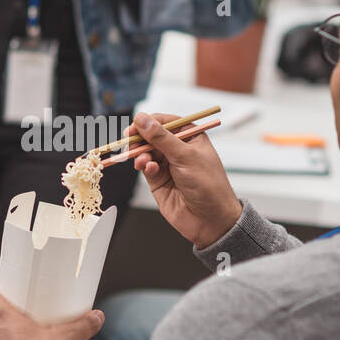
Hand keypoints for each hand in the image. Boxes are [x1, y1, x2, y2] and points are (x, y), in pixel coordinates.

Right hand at [127, 111, 241, 248]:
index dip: (149, 122)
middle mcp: (178, 149)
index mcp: (190, 136)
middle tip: (129, 142)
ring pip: (145, 151)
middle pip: (151, 136)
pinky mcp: (158, 180)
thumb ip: (161, 137)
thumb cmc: (208, 185)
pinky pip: (146, 167)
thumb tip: (142, 119)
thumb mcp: (185, 156)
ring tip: (142, 161)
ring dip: (141, 154)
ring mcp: (167, 164)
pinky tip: (149, 169)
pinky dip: (144, 166)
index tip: (135, 126)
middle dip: (140, 139)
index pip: (165, 122)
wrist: (210, 220)